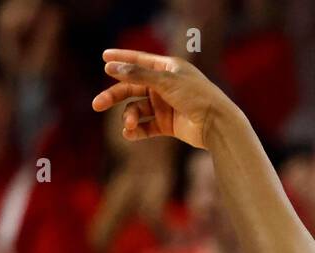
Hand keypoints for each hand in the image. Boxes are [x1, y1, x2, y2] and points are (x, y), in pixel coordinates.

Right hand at [91, 49, 235, 148]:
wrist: (218, 125)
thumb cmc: (196, 97)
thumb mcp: (165, 82)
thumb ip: (137, 74)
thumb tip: (109, 67)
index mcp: (168, 69)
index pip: (139, 60)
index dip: (121, 59)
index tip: (103, 56)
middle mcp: (165, 86)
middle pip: (132, 88)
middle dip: (114, 96)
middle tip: (97, 104)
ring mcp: (166, 106)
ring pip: (137, 109)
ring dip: (129, 116)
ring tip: (129, 124)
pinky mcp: (168, 125)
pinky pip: (146, 127)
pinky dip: (137, 131)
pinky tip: (129, 134)